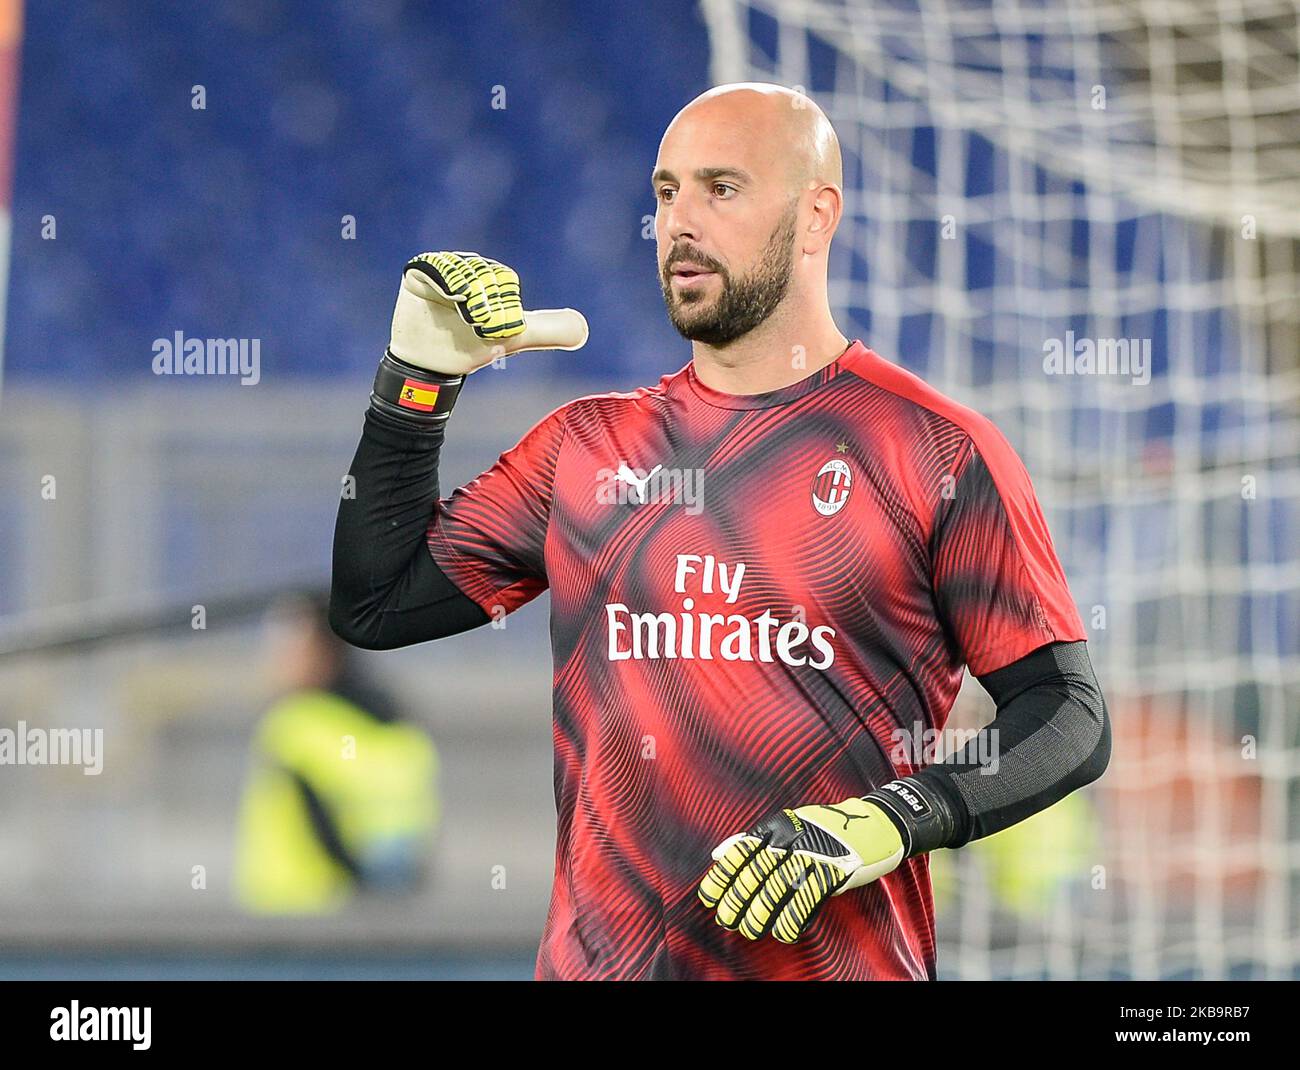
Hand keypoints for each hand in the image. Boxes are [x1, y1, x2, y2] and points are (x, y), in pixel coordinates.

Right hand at [388, 251, 588, 375]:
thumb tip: (582, 329)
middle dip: (484, 306)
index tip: (489, 329)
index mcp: (489, 275)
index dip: (501, 307)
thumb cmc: (470, 347)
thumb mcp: (514, 338)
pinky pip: (434, 270)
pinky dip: (445, 286)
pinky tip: (448, 300)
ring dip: (467, 299)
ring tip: (461, 318)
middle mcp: (465, 267)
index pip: (505, 281)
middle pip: (483, 275)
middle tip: (473, 325)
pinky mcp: (418, 273)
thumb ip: (546, 330)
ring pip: (462, 273)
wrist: (431, 361)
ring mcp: (441, 268)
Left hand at [697, 797, 904, 942]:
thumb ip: (753, 839)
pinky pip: (806, 899)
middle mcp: (794, 838)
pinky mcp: (834, 872)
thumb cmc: (826, 829)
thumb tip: (718, 854)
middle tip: (726, 920)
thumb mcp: (788, 825)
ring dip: (760, 914)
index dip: (723, 875)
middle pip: (756, 873)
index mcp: (779, 826)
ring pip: (777, 888)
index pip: (742, 850)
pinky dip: (791, 918)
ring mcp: (814, 854)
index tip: (709, 897)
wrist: (876, 825)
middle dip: (737, 900)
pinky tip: (782, 931)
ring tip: (750, 929)